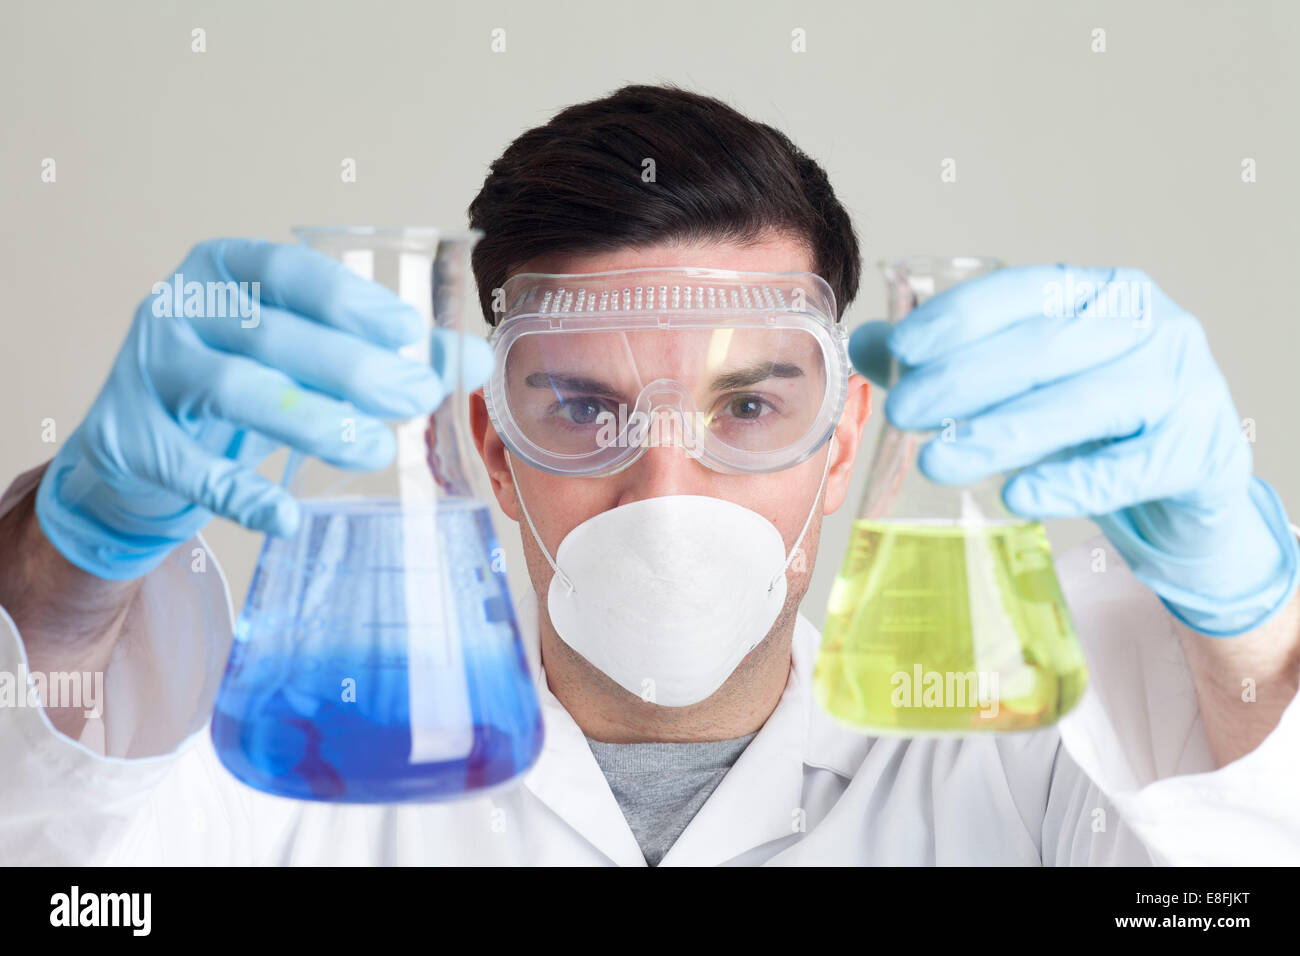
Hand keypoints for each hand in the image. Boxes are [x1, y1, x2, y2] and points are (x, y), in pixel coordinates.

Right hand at [36, 238, 491, 580]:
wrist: (133, 444)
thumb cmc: (239, 384)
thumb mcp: (302, 356)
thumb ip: (384, 351)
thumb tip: (472, 360)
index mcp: (223, 269)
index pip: (289, 271)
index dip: (351, 300)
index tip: (411, 332)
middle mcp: (178, 309)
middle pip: (272, 335)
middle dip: (353, 368)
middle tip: (416, 396)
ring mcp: (147, 371)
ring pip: (236, 392)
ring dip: (314, 423)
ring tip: (378, 449)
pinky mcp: (129, 438)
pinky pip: (191, 469)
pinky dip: (242, 495)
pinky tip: (287, 516)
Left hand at [849, 265, 1298, 635]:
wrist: (1185, 490)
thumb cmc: (1097, 427)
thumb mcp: (1026, 387)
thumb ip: (950, 360)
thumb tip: (870, 345)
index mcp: (1098, 295)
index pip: (1021, 291)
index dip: (959, 318)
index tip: (902, 350)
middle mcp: (1147, 325)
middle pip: (1045, 346)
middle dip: (963, 379)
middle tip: (903, 413)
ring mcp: (1183, 384)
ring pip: (1083, 403)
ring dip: (1001, 434)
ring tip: (936, 462)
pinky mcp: (1200, 450)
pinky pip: (1127, 467)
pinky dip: (1067, 483)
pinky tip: (1017, 496)